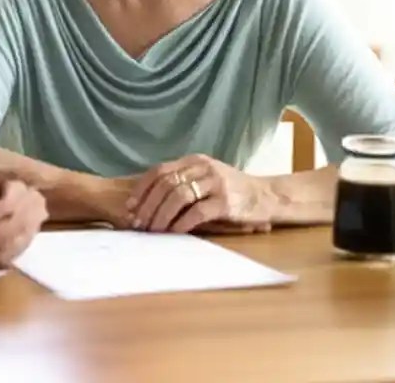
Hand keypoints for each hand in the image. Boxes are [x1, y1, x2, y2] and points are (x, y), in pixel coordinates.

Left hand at [126, 154, 276, 233]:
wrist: (266, 196)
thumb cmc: (231, 191)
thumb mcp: (205, 179)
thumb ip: (183, 183)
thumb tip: (148, 203)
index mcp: (194, 161)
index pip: (159, 171)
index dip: (141, 189)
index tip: (129, 206)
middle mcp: (203, 167)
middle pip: (166, 184)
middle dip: (147, 205)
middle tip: (137, 223)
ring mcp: (215, 183)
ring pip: (178, 196)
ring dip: (161, 215)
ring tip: (152, 230)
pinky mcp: (226, 201)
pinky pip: (197, 212)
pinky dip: (181, 223)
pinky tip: (173, 233)